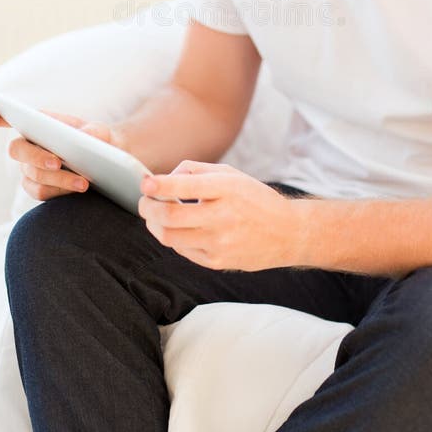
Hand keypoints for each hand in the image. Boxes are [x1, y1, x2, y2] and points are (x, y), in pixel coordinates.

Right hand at [0, 108, 116, 201]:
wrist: (106, 162)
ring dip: (58, 180)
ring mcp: (29, 167)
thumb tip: (86, 137)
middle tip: (58, 163)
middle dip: (37, 157)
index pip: (13, 117)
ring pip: (32, 175)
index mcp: (39, 123)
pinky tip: (78, 190)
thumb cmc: (99, 140)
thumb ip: (95, 131)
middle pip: (18, 150)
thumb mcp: (101, 131)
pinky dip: (60, 191)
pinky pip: (40, 192)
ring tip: (84, 183)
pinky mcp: (37, 187)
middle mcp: (29, 144)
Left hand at [138, 160, 301, 270]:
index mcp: (227, 188)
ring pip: (170, 237)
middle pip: (169, 216)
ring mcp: (220, 242)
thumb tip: (163, 179)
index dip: (157, 185)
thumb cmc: (254, 198)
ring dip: (154, 225)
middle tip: (144, 201)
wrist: (287, 232)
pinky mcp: (218, 262)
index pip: (182, 186)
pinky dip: (173, 238)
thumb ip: (196, 170)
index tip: (145, 182)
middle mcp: (223, 216)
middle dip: (147, 207)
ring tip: (154, 216)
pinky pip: (182, 250)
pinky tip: (177, 229)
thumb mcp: (231, 174)